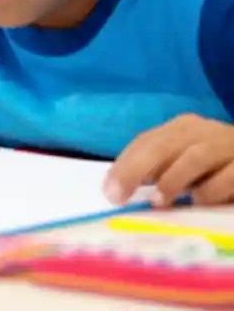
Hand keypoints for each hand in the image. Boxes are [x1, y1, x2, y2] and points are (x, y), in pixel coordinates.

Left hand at [105, 114, 233, 206]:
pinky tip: (201, 202)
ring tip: (161, 202)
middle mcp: (205, 131)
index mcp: (184, 128)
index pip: (146, 141)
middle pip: (164, 145)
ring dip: (173, 180)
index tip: (108, 191)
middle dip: (136, 170)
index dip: (124, 165)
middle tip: (120, 196)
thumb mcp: (186, 165)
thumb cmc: (219, 169)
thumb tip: (118, 189)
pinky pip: (228, 176)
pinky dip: (211, 191)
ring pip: (195, 156)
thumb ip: (159, 169)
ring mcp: (229, 145)